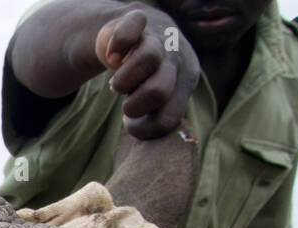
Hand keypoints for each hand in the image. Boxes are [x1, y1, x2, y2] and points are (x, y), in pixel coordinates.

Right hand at [94, 8, 200, 138]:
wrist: (138, 33)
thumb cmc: (145, 74)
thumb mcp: (156, 95)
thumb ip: (156, 115)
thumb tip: (145, 138)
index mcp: (186, 79)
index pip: (169, 117)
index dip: (143, 127)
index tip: (130, 121)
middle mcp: (177, 56)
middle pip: (160, 90)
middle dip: (134, 105)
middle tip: (124, 104)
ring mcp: (158, 35)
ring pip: (149, 59)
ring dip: (123, 81)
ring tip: (115, 86)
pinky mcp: (138, 19)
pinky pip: (130, 30)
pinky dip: (117, 46)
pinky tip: (111, 57)